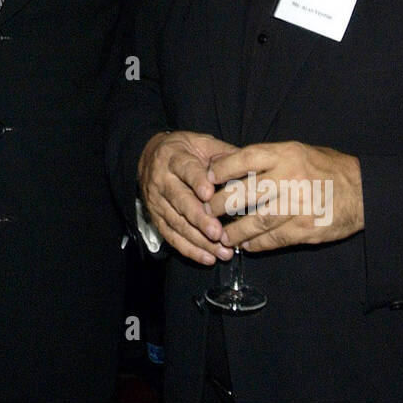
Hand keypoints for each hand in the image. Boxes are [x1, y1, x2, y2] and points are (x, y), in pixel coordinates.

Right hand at [138, 131, 238, 264]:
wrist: (149, 156)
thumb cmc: (184, 151)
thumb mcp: (202, 143)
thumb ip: (224, 155)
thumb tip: (252, 165)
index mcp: (173, 157)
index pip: (186, 169)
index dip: (197, 181)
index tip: (209, 194)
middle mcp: (161, 180)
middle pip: (180, 201)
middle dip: (199, 219)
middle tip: (218, 233)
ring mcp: (157, 201)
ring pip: (177, 223)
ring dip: (199, 240)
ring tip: (222, 251)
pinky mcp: (156, 218)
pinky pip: (171, 236)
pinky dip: (189, 249)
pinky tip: (207, 258)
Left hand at [207, 141, 364, 252]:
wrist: (364, 192)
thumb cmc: (326, 168)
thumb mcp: (298, 152)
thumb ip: (268, 159)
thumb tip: (228, 166)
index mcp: (286, 154)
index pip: (244, 159)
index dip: (221, 169)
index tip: (207, 178)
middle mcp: (290, 178)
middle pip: (244, 194)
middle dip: (220, 205)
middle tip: (207, 212)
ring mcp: (298, 205)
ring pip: (255, 221)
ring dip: (235, 231)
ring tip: (223, 235)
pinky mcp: (306, 229)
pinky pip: (273, 239)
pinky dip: (257, 244)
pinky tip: (248, 245)